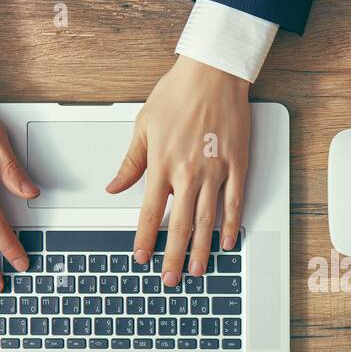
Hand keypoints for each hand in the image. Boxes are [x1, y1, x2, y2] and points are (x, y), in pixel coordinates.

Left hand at [106, 56, 249, 286]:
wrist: (212, 72)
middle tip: (171, 279)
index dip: (146, 239)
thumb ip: (130, 163)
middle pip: (180, 225)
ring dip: (202, 249)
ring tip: (199, 270)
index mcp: (161, 163)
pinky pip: (234, 202)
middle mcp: (188, 172)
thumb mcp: (143, 126)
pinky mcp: (237, 165)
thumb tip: (114, 187)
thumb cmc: (178, 93)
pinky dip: (231, 224)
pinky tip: (227, 241)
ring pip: (207, 220)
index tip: (141, 258)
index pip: (150, 212)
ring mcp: (215, 171)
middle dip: (174, 256)